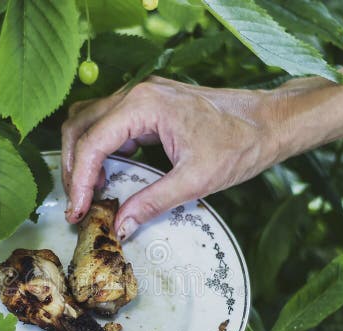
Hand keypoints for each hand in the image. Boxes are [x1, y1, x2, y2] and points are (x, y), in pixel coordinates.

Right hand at [61, 76, 289, 238]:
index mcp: (144, 104)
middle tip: (78, 204)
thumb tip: (120, 225)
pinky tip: (109, 173)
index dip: (79, 181)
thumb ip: (153, 203)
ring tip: (87, 191)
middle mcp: (137, 94)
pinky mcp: (149, 105)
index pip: (92, 142)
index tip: (78, 211)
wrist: (270, 122)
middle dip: (73, 168)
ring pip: (89, 121)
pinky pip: (109, 123)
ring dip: (81, 155)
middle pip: (80, 126)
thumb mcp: (196, 181)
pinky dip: (99, 148)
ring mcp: (142, 96)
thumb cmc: (240, 144)